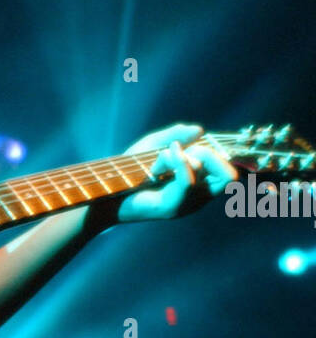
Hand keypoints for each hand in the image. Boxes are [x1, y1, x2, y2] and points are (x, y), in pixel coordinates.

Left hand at [114, 122, 236, 224]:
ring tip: (161, 156)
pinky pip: (188, 180)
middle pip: (229, 175)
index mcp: (200, 185)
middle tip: (180, 148)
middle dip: (209, 153)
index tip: (204, 145)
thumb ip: (177, 134)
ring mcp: (187, 205)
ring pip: (205, 170)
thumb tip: (200, 130)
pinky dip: (176, 161)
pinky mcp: (172, 207)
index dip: (229, 157)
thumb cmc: (129, 169)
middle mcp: (198, 198)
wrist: (105, 191)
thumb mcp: (155, 144)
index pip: (232, 174)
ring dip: (182, 155)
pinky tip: (161, 157)